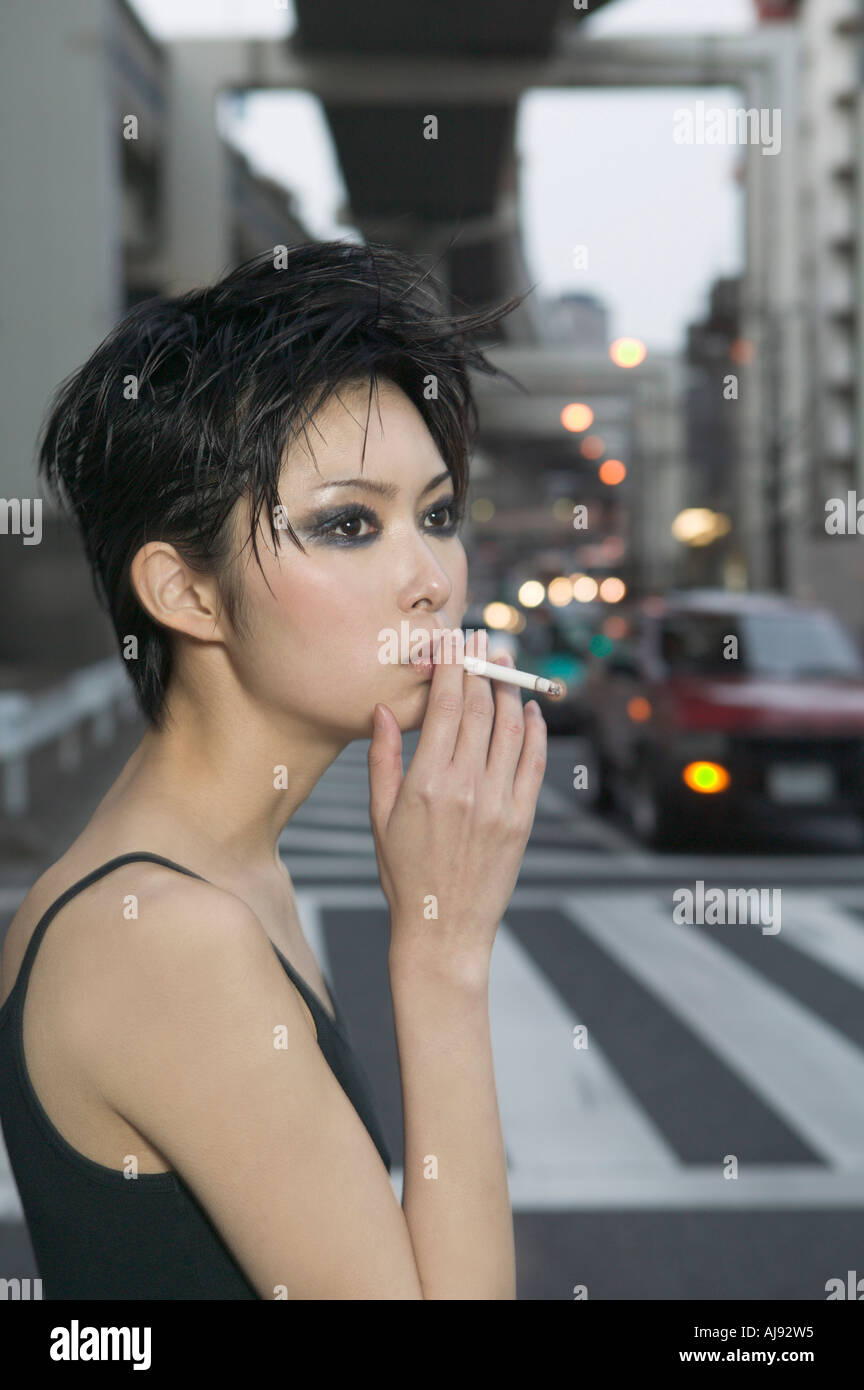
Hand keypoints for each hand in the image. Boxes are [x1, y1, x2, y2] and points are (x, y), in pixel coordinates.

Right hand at [368, 628, 546, 979]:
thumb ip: (383, 759)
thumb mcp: (380, 816)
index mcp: (425, 783)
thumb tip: (385, 710)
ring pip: (510, 729)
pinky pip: (534, 763)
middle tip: (481, 640)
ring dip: (509, 691)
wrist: (443, 929)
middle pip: (479, 709)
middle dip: (480, 667)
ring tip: (505, 665)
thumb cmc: (404, 874)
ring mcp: (499, 803)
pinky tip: (531, 711)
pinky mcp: (521, 819)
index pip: (444, 708)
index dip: (451, 668)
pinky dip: (535, 731)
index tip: (453, 641)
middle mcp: (466, 787)